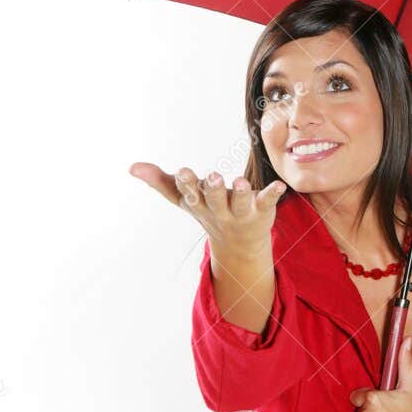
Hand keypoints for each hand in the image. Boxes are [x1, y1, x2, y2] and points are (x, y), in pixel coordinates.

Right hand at [129, 162, 285, 258]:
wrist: (239, 244)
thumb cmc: (208, 211)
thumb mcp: (184, 199)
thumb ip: (161, 181)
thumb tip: (132, 167)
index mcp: (200, 204)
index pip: (191, 194)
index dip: (188, 184)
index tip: (184, 172)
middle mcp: (219, 210)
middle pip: (215, 200)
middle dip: (213, 189)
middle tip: (213, 176)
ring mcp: (241, 212)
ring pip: (240, 203)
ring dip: (241, 193)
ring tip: (241, 182)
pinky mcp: (261, 211)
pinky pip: (267, 202)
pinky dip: (272, 194)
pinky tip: (280, 186)